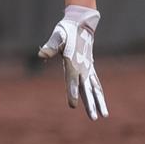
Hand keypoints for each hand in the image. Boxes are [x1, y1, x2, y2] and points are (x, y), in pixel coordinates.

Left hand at [37, 4, 107, 119]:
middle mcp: (83, 68)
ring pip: (95, 89)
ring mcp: (88, 69)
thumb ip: (50, 47)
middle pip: (87, 89)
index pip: (72, 80)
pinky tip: (101, 105)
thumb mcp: (57, 36)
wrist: (81, 24)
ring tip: (104, 116)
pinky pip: (96, 84)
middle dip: (90, 104)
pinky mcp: (90, 69)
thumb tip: (40, 54)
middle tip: (94, 118)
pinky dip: (99, 94)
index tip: (73, 105)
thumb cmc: (66, 31)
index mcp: (73, 62)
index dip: (72, 92)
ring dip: (99, 102)